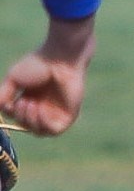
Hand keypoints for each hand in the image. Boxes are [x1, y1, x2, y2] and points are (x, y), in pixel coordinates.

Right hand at [0, 16, 94, 136]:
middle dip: (20, 117)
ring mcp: (57, 112)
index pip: (17, 117)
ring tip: (30, 104)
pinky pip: (54, 131)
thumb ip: (4, 95)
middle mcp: (44, 107)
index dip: (11, 114)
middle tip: (23, 101)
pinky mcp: (69, 115)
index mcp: (31, 99)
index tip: (8, 103)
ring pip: (39, 131)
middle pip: (26, 126)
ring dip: (30, 121)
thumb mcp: (13, 80)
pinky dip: (43, 124)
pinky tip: (40, 110)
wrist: (59, 59)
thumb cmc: (38, 64)